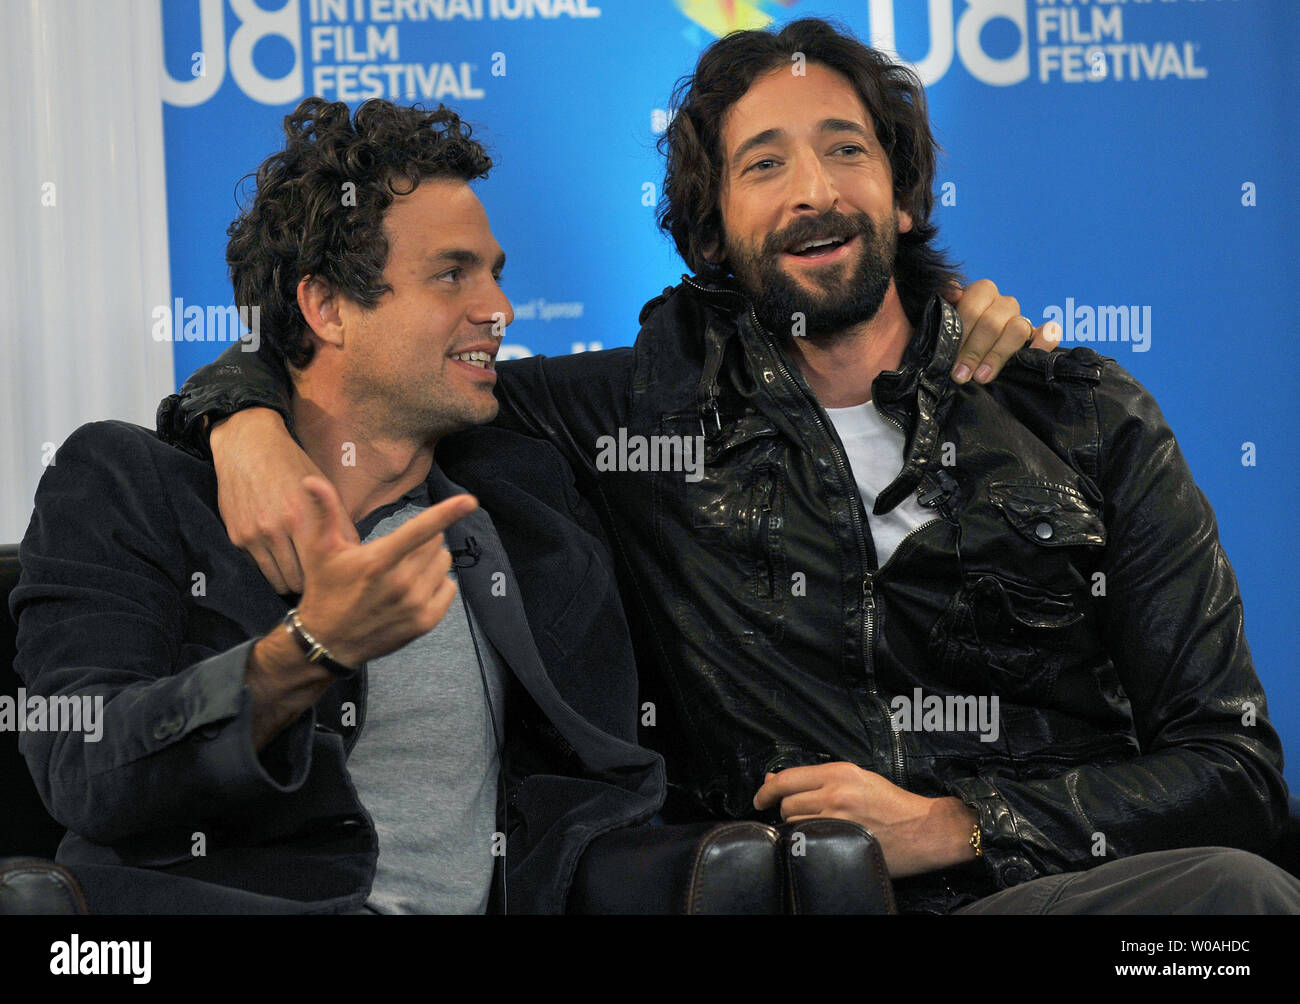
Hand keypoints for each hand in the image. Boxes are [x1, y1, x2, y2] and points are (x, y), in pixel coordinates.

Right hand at [210, 408, 323, 593]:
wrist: (248, 445)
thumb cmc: (292, 465)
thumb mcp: (324, 486)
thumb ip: (341, 522)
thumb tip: (358, 552)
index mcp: (303, 517)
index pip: (321, 567)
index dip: (328, 576)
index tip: (332, 575)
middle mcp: (276, 529)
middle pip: (298, 581)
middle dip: (308, 582)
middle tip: (316, 578)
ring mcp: (254, 535)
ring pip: (277, 581)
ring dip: (289, 580)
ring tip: (298, 571)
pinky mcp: (237, 536)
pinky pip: (258, 567)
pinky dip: (269, 568)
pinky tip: (278, 556)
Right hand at [292, 476, 476, 667]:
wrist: (327, 641)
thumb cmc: (326, 589)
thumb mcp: (320, 550)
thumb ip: (323, 512)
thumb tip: (311, 480)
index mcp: (378, 560)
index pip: (419, 530)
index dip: (446, 513)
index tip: (470, 501)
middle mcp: (400, 583)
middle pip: (435, 543)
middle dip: (422, 541)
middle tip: (398, 553)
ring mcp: (415, 604)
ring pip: (444, 563)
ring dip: (431, 561)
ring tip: (405, 571)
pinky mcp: (425, 622)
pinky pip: (450, 587)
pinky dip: (438, 584)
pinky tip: (415, 589)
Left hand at [753, 762, 977, 878]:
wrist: (924, 829)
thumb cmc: (892, 802)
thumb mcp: (857, 779)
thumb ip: (818, 779)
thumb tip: (773, 781)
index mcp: (839, 772)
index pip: (787, 778)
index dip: (766, 790)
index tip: (758, 799)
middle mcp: (835, 792)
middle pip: (786, 802)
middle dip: (787, 809)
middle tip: (803, 815)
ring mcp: (838, 818)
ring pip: (794, 822)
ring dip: (797, 826)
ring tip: (818, 827)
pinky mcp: (843, 840)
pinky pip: (808, 839)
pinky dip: (807, 840)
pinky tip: (819, 839)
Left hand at [944, 279, 1060, 384]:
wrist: (965, 352)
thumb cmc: (950, 337)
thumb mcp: (941, 320)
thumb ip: (942, 303)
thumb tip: (953, 291)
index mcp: (980, 293)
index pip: (972, 307)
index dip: (960, 336)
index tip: (949, 359)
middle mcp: (1003, 303)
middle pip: (992, 322)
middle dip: (974, 351)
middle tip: (961, 375)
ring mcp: (1021, 318)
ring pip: (1018, 329)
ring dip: (998, 355)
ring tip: (982, 377)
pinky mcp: (1038, 335)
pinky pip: (1050, 332)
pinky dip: (1046, 340)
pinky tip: (1036, 351)